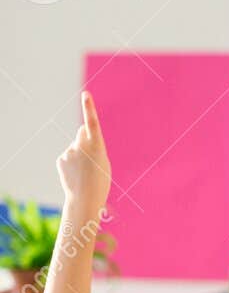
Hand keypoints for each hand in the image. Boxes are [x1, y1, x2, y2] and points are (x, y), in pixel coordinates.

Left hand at [56, 92, 110, 208]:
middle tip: (91, 154)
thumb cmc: (100, 182)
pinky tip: (76, 175)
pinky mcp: (61, 159)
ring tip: (85, 172)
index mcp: (96, 146)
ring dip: (80, 156)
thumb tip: (79, 139)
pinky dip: (72, 164)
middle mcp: (81, 145)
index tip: (86, 94)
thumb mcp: (102, 162)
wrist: (84, 198)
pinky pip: (68, 157)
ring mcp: (69, 151)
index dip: (89, 107)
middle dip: (85, 137)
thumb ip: (93, 147)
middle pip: (82, 132)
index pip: (92, 123)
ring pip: (76, 147)